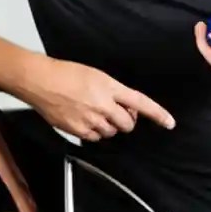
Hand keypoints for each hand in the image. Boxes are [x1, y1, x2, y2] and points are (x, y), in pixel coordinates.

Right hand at [21, 58, 174, 141]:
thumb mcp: (96, 75)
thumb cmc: (66, 73)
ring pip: (111, 133)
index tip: (170, 123)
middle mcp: (103, 105)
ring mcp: (91, 120)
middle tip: (115, 112)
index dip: (157, 114)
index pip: (140, 103)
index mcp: (110, 87)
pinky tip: (83, 119)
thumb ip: (113, 91)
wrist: (41, 81)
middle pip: (127, 124)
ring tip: (92, 112)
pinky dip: (93, 132)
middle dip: (125, 121)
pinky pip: (95, 138)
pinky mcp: (78, 130)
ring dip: (108, 126)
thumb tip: (124, 107)